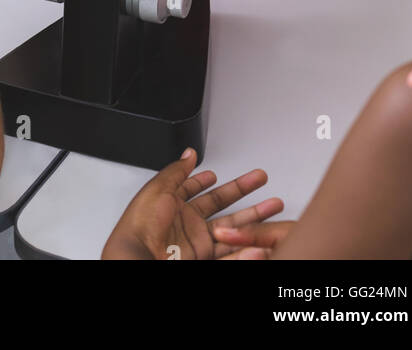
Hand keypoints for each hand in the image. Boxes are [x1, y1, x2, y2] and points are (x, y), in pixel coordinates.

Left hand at [100, 148, 283, 259]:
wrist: (138, 256)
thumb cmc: (141, 225)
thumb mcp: (158, 189)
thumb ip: (176, 172)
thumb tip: (188, 154)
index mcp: (173, 204)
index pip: (195, 189)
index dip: (207, 180)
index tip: (217, 174)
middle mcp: (186, 223)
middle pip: (220, 204)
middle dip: (242, 191)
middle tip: (260, 179)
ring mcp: (197, 242)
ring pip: (232, 228)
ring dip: (254, 217)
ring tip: (273, 205)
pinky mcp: (204, 258)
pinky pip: (229, 253)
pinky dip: (245, 248)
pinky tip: (259, 240)